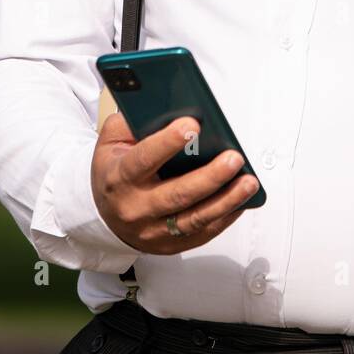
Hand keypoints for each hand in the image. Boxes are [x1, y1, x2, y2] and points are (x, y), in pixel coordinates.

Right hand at [91, 112, 258, 254]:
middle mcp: (136, 208)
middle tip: (234, 157)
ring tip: (249, 182)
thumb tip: (164, 107)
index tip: (192, 124)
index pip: (143, 160)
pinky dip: (225, 217)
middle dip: (209, 176)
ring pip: (195, 218)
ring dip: (226, 200)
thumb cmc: (114, 172)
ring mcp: (153, 231)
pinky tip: (242, 200)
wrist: (103, 217)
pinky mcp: (170, 245)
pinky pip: (203, 233)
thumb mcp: (111, 144)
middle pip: (177, 194)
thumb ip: (130, 123)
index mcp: (119, 178)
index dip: (167, 143)